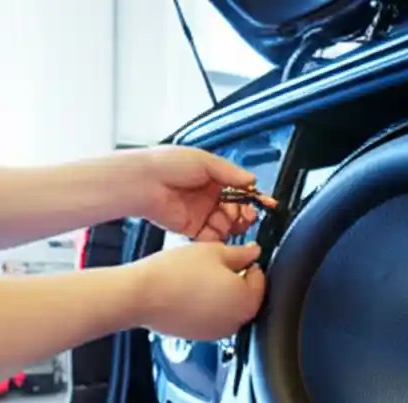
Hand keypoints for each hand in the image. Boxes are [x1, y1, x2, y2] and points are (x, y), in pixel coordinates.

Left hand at [129, 146, 277, 242]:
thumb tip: (250, 179)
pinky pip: (210, 237)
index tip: (264, 203)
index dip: (252, 197)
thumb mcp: (204, 160)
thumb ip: (230, 172)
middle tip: (247, 215)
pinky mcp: (191, 228)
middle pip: (235, 210)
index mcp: (212, 176)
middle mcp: (207, 196)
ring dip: (233, 225)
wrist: (143, 182)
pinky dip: (218, 237)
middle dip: (244, 213)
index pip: (239, 189)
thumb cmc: (166, 164)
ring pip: (226, 225)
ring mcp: (199, 213)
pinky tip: (222, 232)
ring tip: (234, 222)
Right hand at [130, 242, 265, 339]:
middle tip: (214, 265)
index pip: (260, 279)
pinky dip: (206, 306)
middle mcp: (236, 322)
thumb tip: (254, 252)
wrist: (142, 296)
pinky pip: (212, 318)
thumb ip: (241, 253)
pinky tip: (190, 292)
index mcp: (247, 301)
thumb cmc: (175, 274)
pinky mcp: (200, 337)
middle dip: (235, 281)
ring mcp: (218, 332)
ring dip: (220, 294)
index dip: (249, 263)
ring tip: (198, 278)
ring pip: (228, 308)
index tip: (237, 256)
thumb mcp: (215, 251)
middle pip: (246, 297)